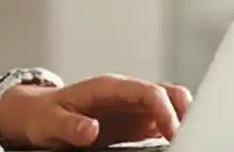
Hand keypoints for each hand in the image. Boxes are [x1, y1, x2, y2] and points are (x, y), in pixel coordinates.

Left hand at [0, 74, 191, 149]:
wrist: (40, 114)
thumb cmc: (45, 115)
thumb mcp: (51, 122)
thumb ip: (70, 126)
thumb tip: (90, 129)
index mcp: (109, 88)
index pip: (148, 91)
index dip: (166, 110)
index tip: (174, 134)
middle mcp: (126, 93)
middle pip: (169, 93)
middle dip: (185, 112)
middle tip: (192, 139)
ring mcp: (134, 107)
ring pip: (172, 105)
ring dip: (184, 120)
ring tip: (190, 143)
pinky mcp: (136, 122)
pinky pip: (165, 122)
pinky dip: (177, 132)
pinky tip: (178, 146)